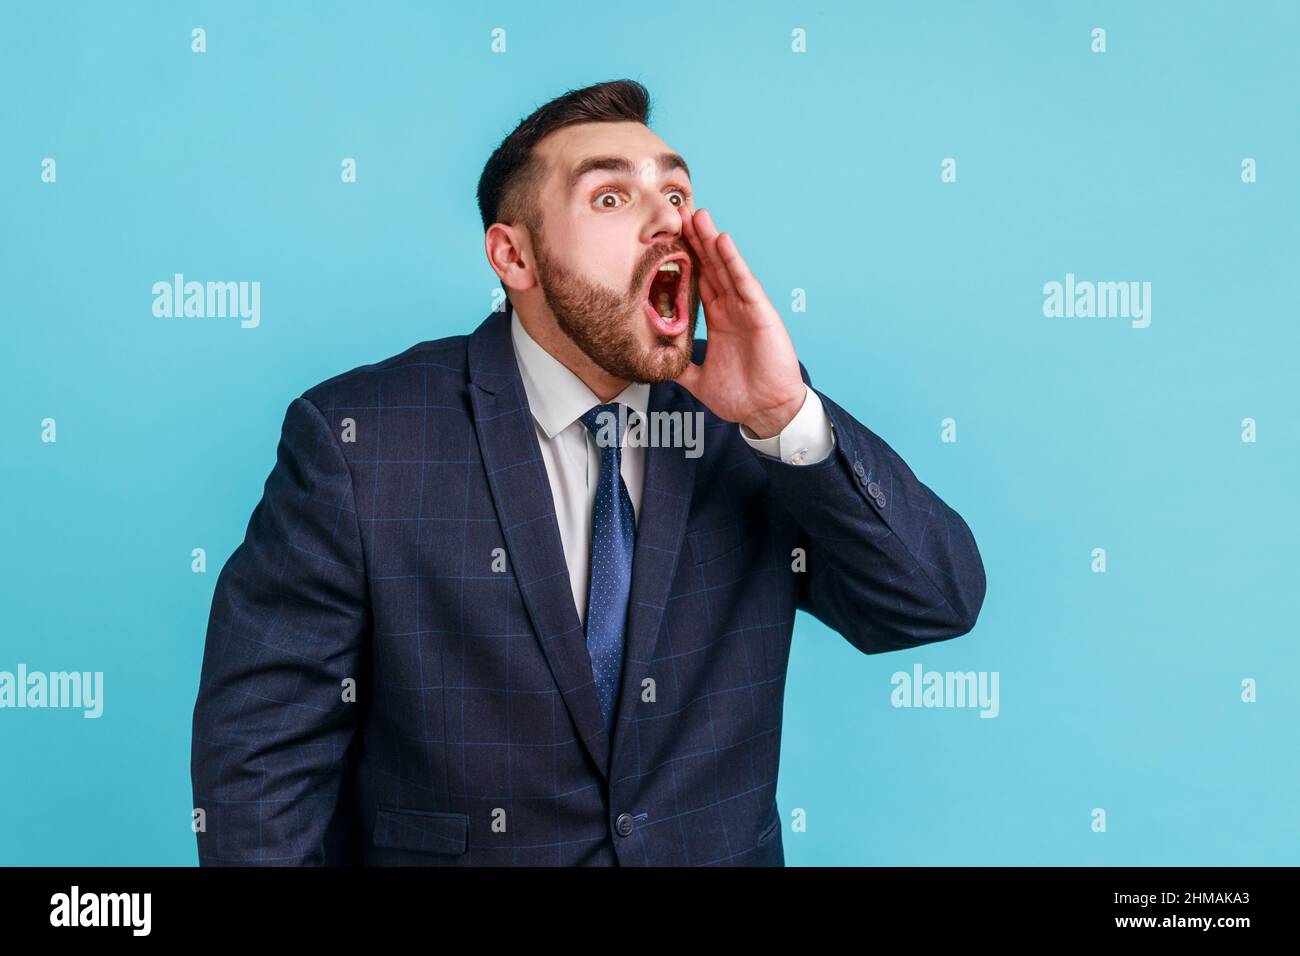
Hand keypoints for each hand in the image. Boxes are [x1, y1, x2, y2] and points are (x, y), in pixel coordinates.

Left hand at [674, 206, 807, 438]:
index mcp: (718, 319)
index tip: (667, 237)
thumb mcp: (698, 380)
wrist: (766, 412)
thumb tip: (655, 361)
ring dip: (712, 241)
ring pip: (726, 267)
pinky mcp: (760, 313)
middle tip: (679, 212)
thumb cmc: (740, 396)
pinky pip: (745, 282)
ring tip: (698, 216)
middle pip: (711, 266)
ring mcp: (746, 308)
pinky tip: (723, 241)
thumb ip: (680, 365)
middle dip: (695, 240)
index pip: (698, 281)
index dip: (684, 259)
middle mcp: (731, 308)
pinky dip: (734, 261)